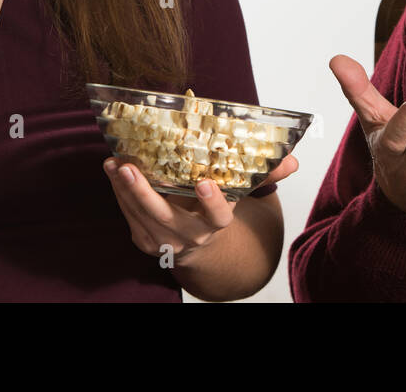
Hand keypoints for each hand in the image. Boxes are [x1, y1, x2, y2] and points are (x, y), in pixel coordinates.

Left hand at [104, 155, 298, 267]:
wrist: (199, 246)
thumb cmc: (217, 209)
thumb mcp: (242, 194)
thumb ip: (265, 175)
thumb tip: (293, 160)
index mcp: (217, 224)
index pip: (218, 216)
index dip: (212, 202)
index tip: (205, 183)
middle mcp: (190, 236)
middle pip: (165, 216)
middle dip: (144, 193)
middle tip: (130, 168)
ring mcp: (164, 240)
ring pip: (139, 215)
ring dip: (123, 188)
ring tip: (113, 162)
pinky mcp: (144, 240)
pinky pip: (129, 216)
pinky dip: (119, 193)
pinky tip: (113, 170)